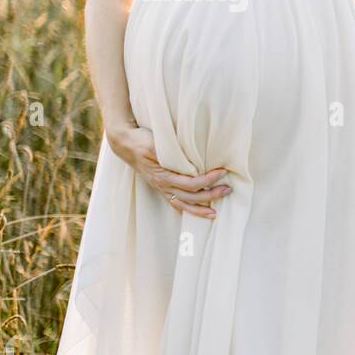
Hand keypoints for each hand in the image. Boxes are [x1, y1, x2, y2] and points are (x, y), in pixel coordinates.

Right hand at [107, 125, 230, 218]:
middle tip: (228, 189)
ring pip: (183, 205)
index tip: (223, 171)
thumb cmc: (141, 141)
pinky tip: (198, 214)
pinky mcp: (161, 189)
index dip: (208, 180)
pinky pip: (175, 204)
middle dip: (211, 195)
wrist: (125, 144)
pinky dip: (187, 210)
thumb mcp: (153, 144)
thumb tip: (182, 156)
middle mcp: (163, 186)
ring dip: (201, 209)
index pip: (191, 183)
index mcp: (163, 176)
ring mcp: (161, 189)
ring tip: (216, 212)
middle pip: (191, 197)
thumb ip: (167, 152)